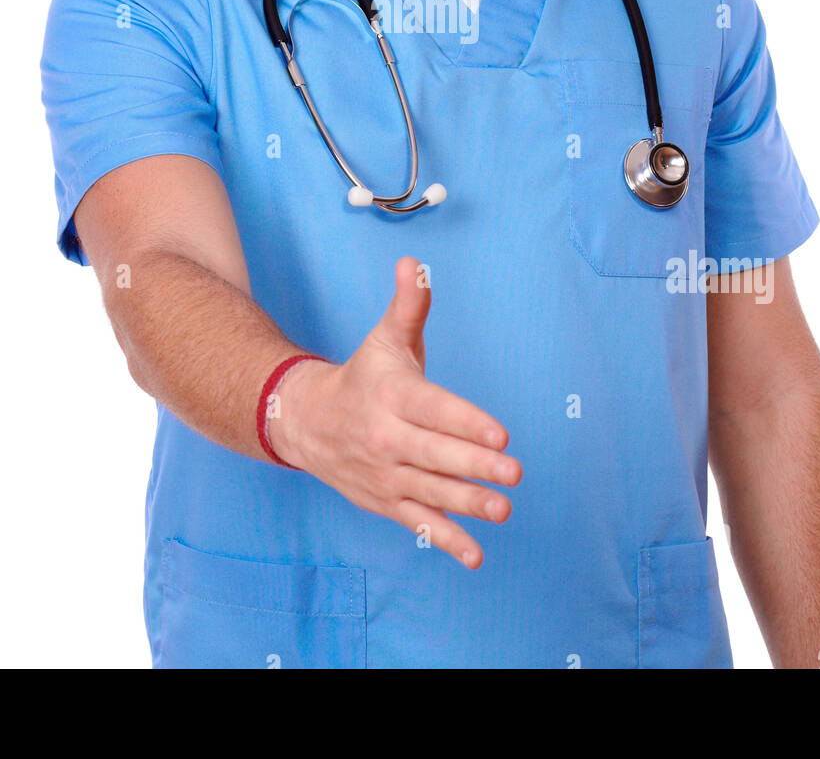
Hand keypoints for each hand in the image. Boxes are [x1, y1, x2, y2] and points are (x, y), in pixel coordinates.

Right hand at [272, 255, 521, 568]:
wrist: (305, 422)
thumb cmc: (363, 376)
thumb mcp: (385, 338)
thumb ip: (408, 305)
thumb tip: (414, 264)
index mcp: (393, 395)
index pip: (434, 409)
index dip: (466, 422)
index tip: (500, 433)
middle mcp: (387, 438)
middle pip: (435, 454)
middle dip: (475, 465)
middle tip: (514, 473)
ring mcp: (386, 474)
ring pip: (430, 491)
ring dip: (468, 504)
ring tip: (504, 510)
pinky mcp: (387, 501)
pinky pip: (419, 524)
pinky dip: (446, 541)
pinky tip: (476, 556)